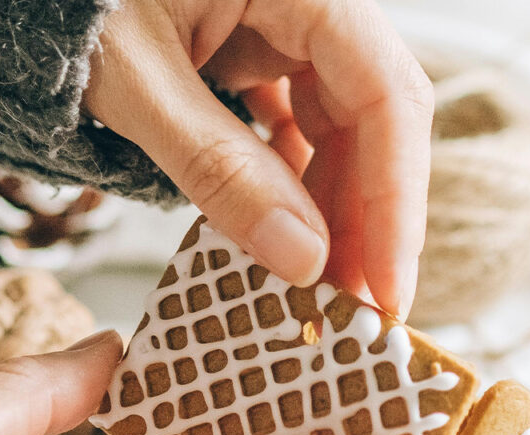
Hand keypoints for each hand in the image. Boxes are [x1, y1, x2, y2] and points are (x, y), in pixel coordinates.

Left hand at [84, 0, 432, 318]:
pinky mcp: (245, 49)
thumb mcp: (133, 82)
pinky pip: (290, 121)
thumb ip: (218, 167)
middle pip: (373, 117)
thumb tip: (303, 258)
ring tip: (316, 286)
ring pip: (337, 126)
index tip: (387, 287)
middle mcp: (302, 0)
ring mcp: (276, 22)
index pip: (386, 95)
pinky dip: (287, 183)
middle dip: (367, 218)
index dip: (396, 199)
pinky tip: (278, 237)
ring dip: (330, 209)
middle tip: (354, 309)